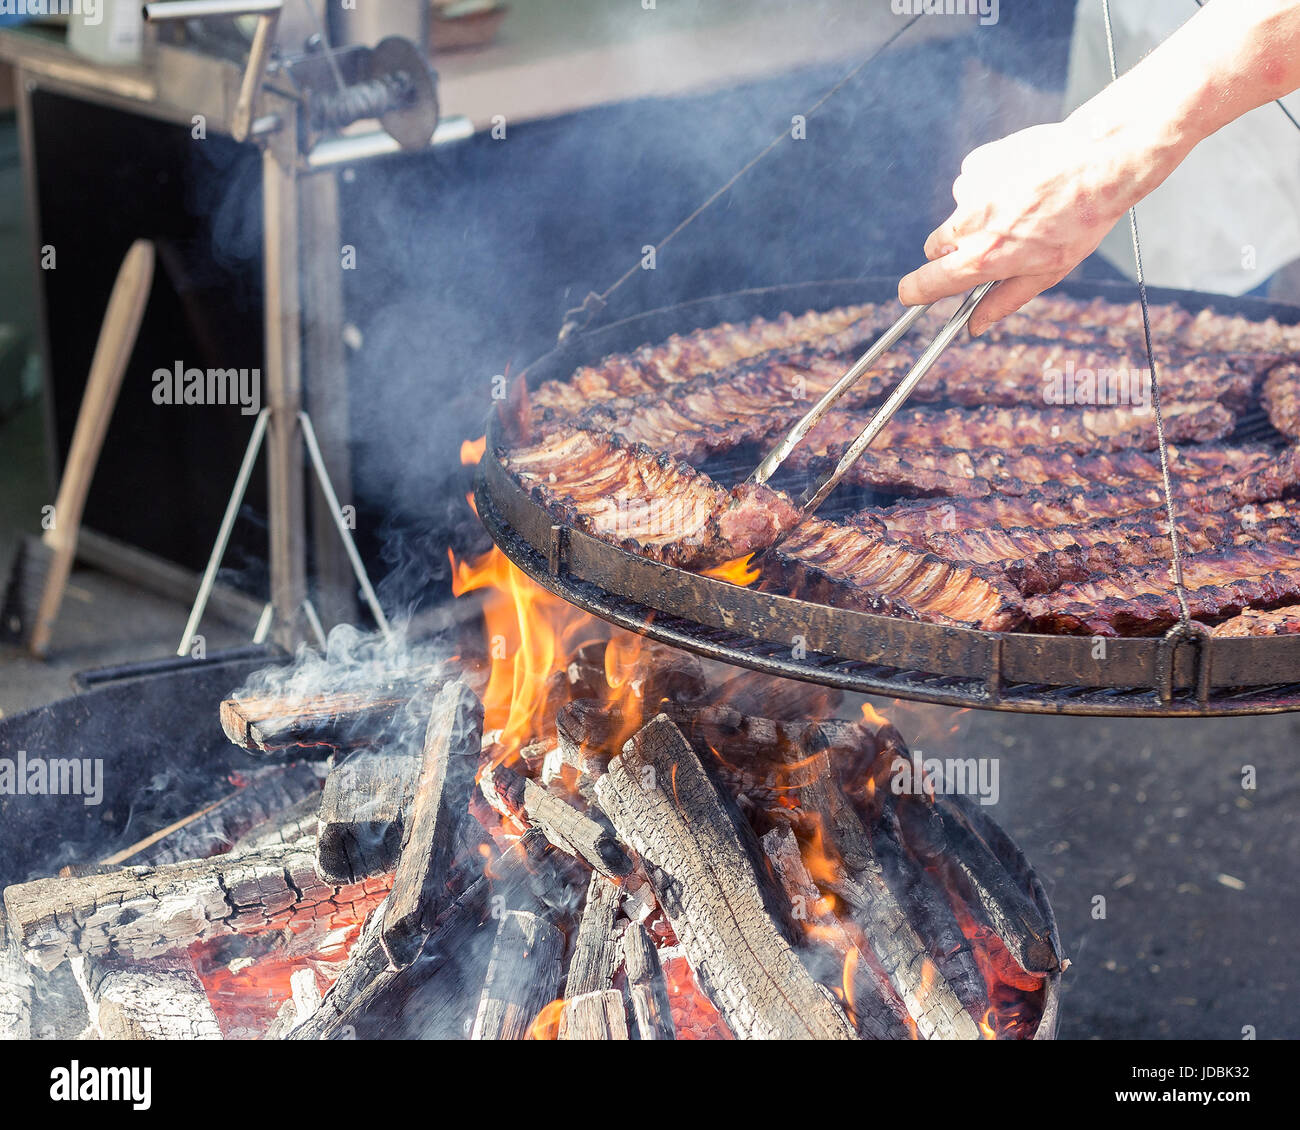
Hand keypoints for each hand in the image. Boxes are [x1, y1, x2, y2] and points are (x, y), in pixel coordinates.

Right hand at [898, 120, 1143, 334]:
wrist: (1099, 160)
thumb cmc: (1080, 220)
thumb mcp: (1047, 273)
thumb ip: (1004, 300)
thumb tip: (975, 326)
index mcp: (983, 258)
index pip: (927, 283)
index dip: (914, 293)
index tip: (912, 294)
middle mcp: (968, 225)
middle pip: (935, 248)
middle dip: (953, 252)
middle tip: (991, 245)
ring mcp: (969, 190)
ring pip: (958, 213)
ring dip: (978, 215)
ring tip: (1022, 206)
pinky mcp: (977, 164)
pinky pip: (972, 182)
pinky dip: (989, 185)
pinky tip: (1020, 182)